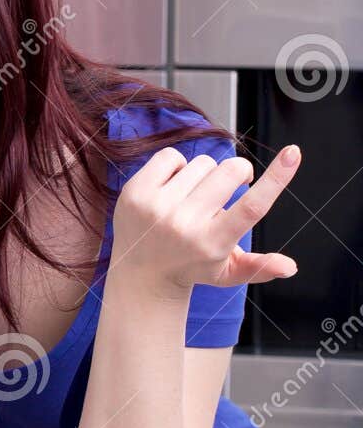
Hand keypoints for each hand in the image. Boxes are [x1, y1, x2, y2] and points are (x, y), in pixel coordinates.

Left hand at [111, 143, 300, 294]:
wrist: (139, 274)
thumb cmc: (191, 267)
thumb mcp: (228, 273)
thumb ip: (260, 267)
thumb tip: (290, 267)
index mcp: (213, 241)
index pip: (252, 206)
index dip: (277, 178)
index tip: (293, 154)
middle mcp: (184, 223)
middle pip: (230, 171)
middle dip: (238, 173)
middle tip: (228, 189)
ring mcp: (156, 207)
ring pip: (202, 163)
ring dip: (204, 175)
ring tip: (193, 198)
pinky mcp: (134, 193)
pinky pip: (170, 156)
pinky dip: (176, 166)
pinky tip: (172, 187)